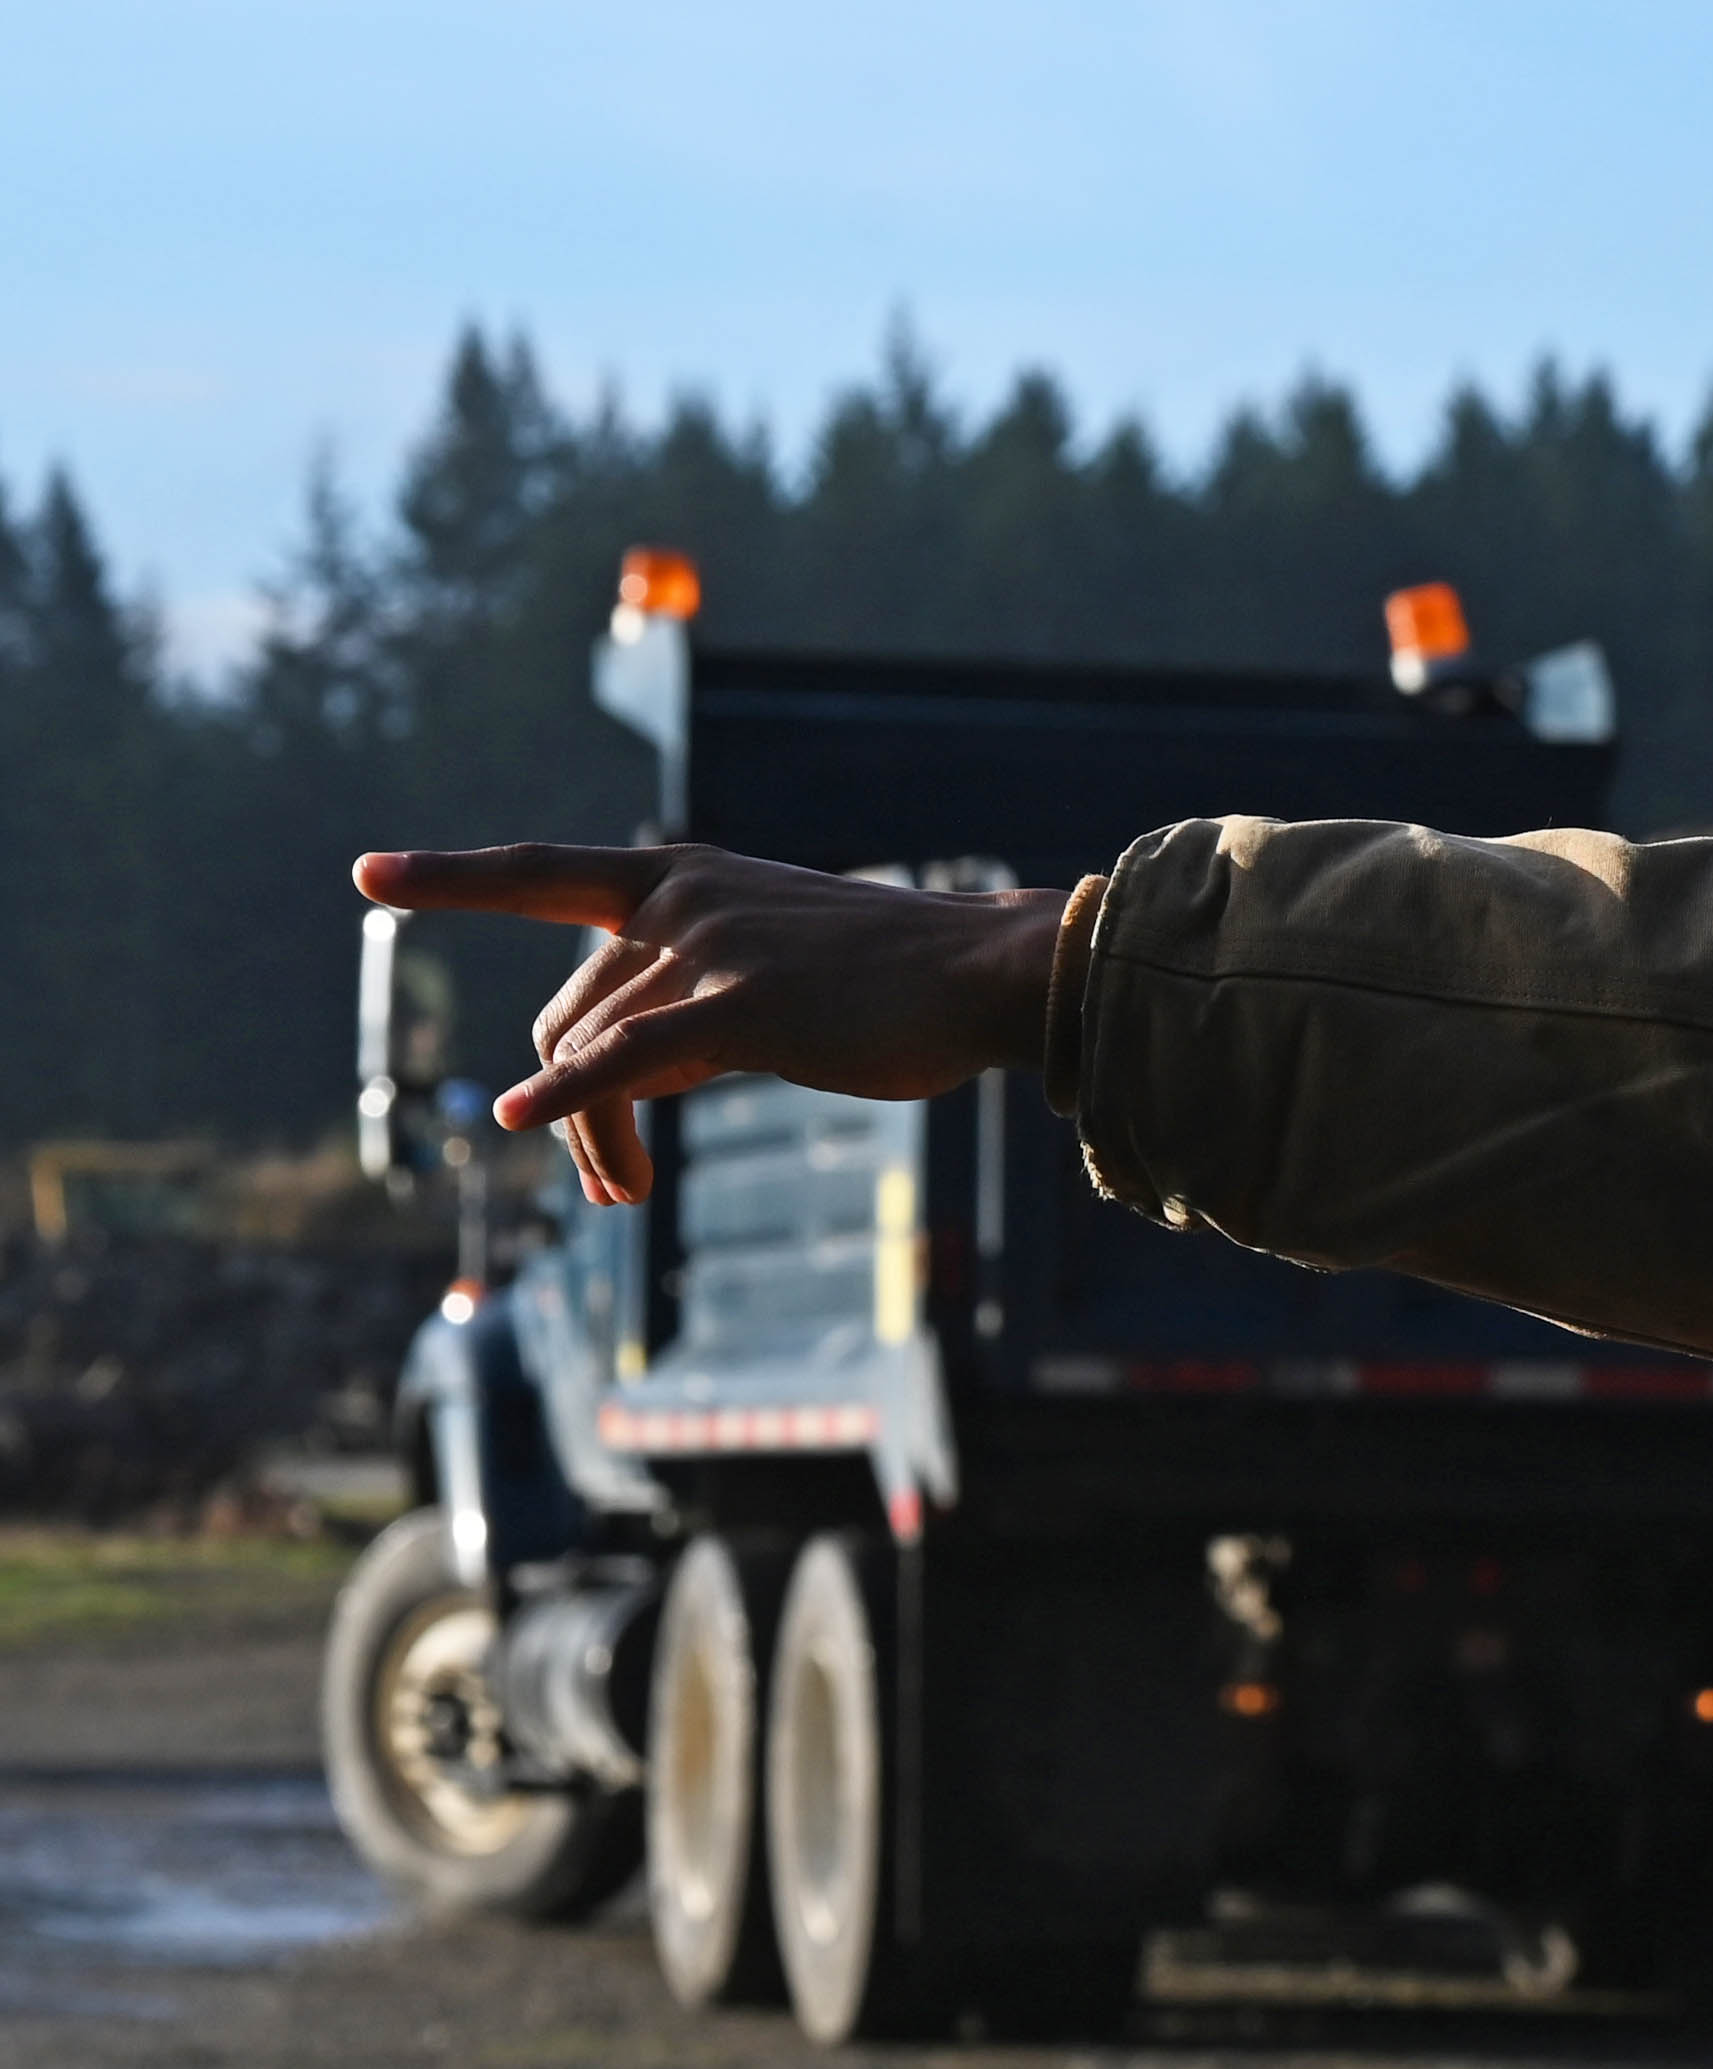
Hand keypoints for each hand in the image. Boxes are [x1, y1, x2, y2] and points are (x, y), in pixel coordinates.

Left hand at [350, 844, 1062, 1206]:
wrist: (989, 972)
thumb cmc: (898, 981)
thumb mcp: (775, 963)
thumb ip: (691, 990)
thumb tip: (618, 1070)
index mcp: (686, 879)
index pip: (545, 873)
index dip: (452, 877)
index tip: (367, 875)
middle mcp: (683, 900)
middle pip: (572, 1008)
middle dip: (569, 1100)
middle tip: (609, 1185)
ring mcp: (710, 949)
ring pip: (599, 1049)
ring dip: (594, 1137)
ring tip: (619, 1195)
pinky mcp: (745, 1008)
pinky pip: (630, 1060)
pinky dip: (571, 1094)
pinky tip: (526, 1124)